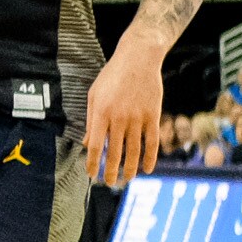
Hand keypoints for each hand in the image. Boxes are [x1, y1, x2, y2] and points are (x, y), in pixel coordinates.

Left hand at [87, 35, 167, 186]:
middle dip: (111, 171)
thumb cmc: (112, 76)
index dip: (94, 163)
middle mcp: (119, 118)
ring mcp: (138, 118)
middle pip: (115, 152)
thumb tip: (87, 143)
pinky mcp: (153, 116)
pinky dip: (150, 158)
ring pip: (134, 151)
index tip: (92, 175)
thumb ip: (91, 120)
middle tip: (109, 182)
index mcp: (101, 113)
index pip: (96, 146)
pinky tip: (147, 169)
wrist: (137, 59)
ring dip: (130, 168)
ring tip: (127, 178)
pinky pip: (152, 143)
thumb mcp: (94, 95)